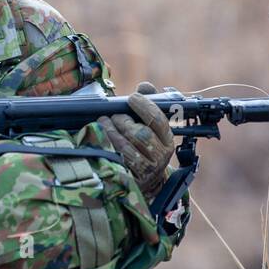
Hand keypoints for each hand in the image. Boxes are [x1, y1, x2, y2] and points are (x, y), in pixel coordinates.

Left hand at [98, 81, 175, 200]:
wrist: (147, 181)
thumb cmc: (145, 146)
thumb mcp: (150, 127)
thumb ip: (148, 104)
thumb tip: (144, 87)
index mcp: (167, 139)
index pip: (158, 120)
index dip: (144, 106)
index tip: (132, 98)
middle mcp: (160, 155)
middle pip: (141, 134)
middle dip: (124, 121)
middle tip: (114, 115)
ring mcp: (146, 168)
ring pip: (127, 146)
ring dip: (112, 131)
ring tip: (104, 122)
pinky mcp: (132, 178)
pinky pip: (117, 159)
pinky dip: (107, 144)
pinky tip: (101, 136)